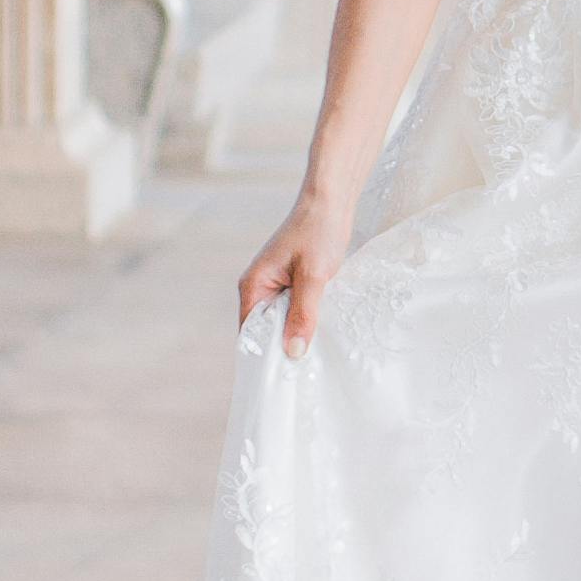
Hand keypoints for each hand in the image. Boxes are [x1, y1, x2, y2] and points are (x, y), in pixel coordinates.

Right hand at [238, 192, 353, 361]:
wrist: (331, 201)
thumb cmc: (318, 233)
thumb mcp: (313, 277)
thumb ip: (303, 314)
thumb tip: (293, 352)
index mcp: (253, 286)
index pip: (250, 334)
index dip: (265, 356)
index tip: (284, 379)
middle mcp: (258, 287)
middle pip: (265, 330)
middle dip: (283, 347)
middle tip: (305, 373)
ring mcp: (275, 285)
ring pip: (282, 321)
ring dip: (297, 333)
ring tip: (315, 355)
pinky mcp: (292, 282)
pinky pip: (294, 309)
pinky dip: (305, 319)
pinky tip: (322, 330)